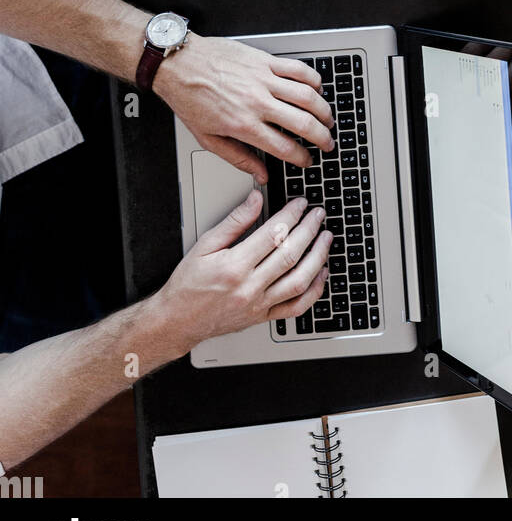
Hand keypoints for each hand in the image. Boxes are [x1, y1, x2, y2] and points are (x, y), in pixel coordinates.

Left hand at [154, 33, 334, 183]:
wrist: (179, 64)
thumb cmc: (190, 99)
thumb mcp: (208, 138)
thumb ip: (238, 158)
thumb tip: (260, 174)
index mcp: (244, 125)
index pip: (285, 148)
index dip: (303, 158)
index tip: (308, 161)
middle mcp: (257, 102)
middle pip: (304, 123)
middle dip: (323, 137)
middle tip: (328, 143)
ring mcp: (263, 79)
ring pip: (307, 96)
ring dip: (323, 110)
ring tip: (328, 118)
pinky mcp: (264, 60)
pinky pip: (298, 69)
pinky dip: (313, 79)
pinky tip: (317, 88)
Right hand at [154, 192, 331, 352]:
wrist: (178, 321)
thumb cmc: (188, 284)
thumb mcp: (204, 245)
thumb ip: (234, 222)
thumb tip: (255, 199)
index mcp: (234, 266)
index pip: (273, 234)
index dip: (291, 215)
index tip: (301, 204)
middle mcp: (249, 287)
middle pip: (290, 255)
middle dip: (310, 231)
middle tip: (319, 215)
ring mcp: (259, 305)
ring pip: (299, 281)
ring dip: (318, 258)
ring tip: (326, 239)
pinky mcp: (263, 317)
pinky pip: (296, 308)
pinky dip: (314, 291)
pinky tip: (321, 274)